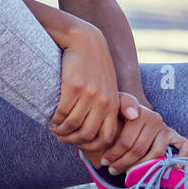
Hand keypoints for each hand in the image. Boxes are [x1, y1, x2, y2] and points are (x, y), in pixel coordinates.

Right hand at [49, 22, 119, 153]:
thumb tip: (135, 117)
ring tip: (55, 129)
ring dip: (60, 131)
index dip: (92, 147)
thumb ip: (118, 104)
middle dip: (72, 141)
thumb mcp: (110, 85)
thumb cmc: (95, 66)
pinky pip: (62, 112)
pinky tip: (52, 118)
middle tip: (62, 138)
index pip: (107, 137)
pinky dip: (55, 120)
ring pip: (72, 125)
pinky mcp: (73, 86)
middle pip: (87, 134)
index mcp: (113, 104)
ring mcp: (88, 94)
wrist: (84, 41)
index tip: (80, 145)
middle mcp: (103, 101)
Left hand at [97, 92, 187, 176]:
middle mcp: (155, 119)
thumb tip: (133, 115)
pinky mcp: (174, 135)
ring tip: (129, 173)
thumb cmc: (120, 113)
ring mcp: (165, 128)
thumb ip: (122, 105)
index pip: (127, 141)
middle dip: (124, 163)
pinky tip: (175, 167)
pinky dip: (182, 157)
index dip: (114, 154)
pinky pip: (184, 145)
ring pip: (156, 154)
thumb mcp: (116, 105)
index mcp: (140, 113)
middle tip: (113, 170)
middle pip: (140, 150)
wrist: (131, 110)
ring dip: (142, 167)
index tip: (105, 162)